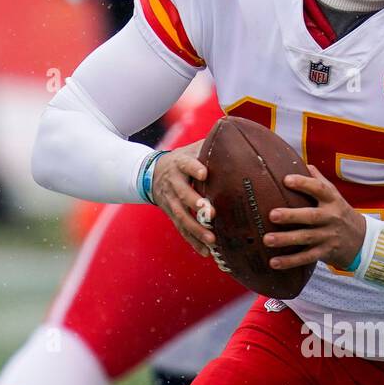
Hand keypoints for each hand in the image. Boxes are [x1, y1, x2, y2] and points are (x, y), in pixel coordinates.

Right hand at [151, 142, 216, 256]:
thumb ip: (209, 145)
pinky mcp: (171, 215)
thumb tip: (232, 132)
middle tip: (210, 212)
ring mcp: (170, 202)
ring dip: (196, 229)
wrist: (151, 173)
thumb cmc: (181, 160)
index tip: (204, 172)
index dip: (194, 167)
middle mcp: (173, 184)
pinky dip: (193, 242)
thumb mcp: (190, 149)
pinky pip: (181, 230)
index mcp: (179, 164)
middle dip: (195, 204)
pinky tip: (206, 252)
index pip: (186, 164)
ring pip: (182, 217)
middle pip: (182, 194)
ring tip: (212, 240)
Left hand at [264, 164, 366, 271]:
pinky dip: (290, 261)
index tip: (286, 179)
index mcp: (332, 200)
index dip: (303, 183)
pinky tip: (274, 262)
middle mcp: (331, 217)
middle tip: (272, 215)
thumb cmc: (340, 213)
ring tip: (267, 240)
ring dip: (286, 240)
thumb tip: (301, 161)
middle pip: (311, 216)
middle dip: (291, 216)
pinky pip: (306, 258)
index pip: (319, 189)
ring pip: (306, 238)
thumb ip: (318, 180)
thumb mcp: (334, 195)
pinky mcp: (325, 252)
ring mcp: (328, 236)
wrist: (362, 241)